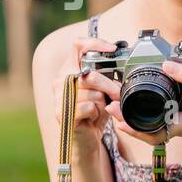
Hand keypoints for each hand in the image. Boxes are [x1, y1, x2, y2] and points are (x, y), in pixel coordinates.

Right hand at [56, 34, 121, 154]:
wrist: (86, 138)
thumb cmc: (95, 111)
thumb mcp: (103, 90)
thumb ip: (106, 76)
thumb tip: (122, 65)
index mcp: (69, 70)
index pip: (77, 46)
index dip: (95, 43)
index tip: (112, 49)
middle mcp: (61, 80)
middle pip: (90, 74)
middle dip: (109, 86)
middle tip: (116, 95)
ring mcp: (59, 97)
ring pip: (91, 93)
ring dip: (102, 104)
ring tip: (98, 110)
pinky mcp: (62, 113)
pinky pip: (88, 107)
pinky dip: (96, 114)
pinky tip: (92, 118)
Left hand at [105, 60, 181, 145]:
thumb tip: (166, 66)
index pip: (152, 133)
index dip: (133, 127)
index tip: (117, 114)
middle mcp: (179, 126)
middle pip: (147, 131)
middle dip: (126, 121)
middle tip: (110, 105)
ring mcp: (180, 122)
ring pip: (151, 127)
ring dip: (133, 118)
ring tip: (118, 104)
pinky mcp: (181, 116)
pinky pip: (158, 120)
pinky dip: (145, 114)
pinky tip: (137, 102)